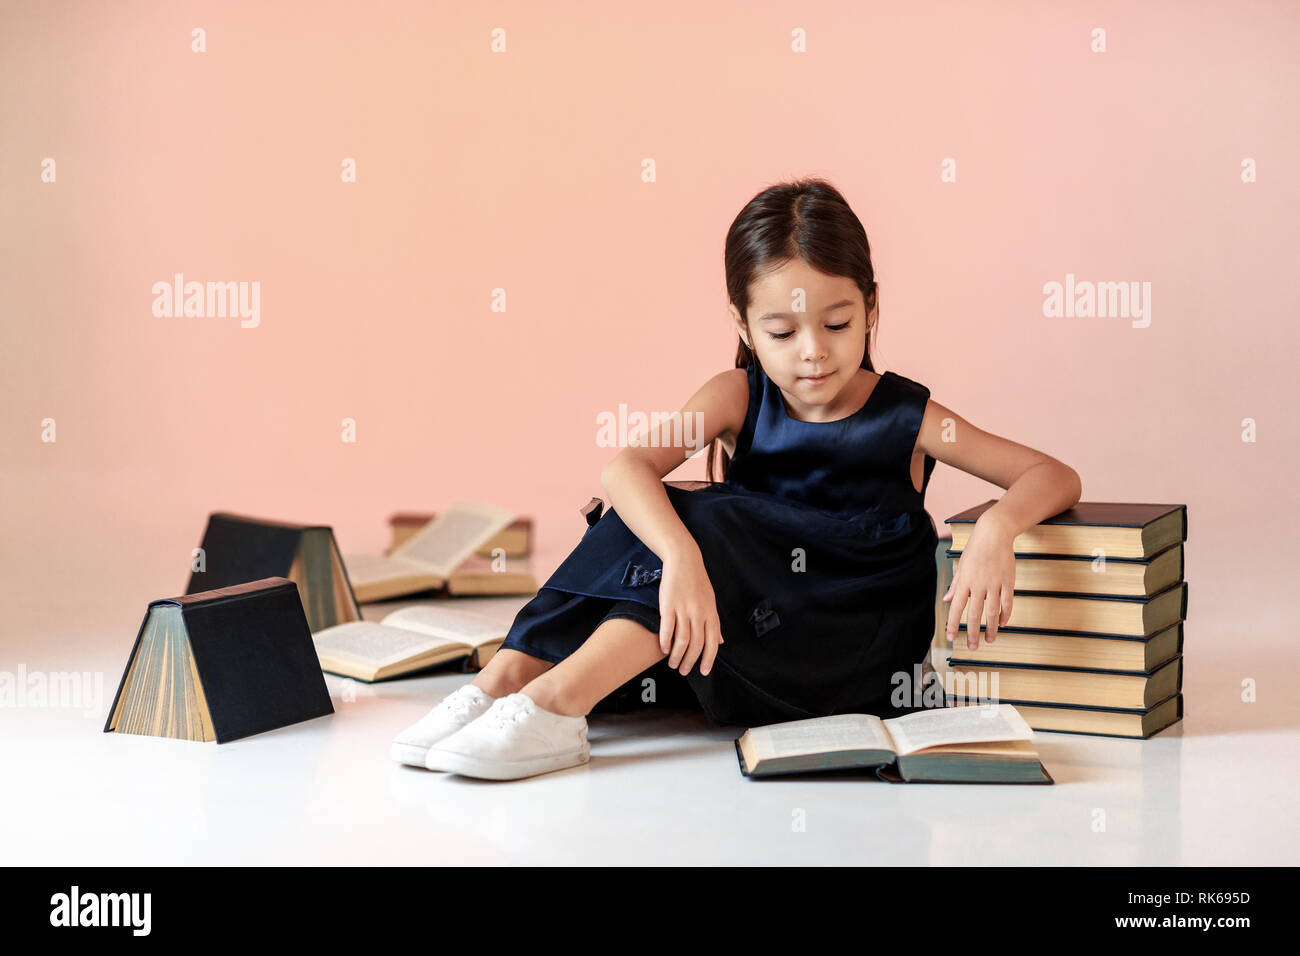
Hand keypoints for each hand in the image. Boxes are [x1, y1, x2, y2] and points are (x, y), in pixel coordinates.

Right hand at [657, 549, 724, 675]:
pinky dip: (665, 642)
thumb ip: (714, 623)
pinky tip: (664, 649)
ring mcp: (684, 609)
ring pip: (682, 640)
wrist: (684, 560)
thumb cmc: (697, 582)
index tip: (704, 671)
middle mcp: (699, 613)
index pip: (712, 642)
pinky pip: (668, 629)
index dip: (708, 659)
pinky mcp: (669, 605)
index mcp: (711, 614)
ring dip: (677, 655)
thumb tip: (720, 642)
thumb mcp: (711, 602)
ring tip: (672, 664)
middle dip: (690, 661)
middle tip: (683, 670)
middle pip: (697, 645)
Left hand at [943, 515, 1015, 649]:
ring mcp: (994, 584)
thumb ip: (955, 585)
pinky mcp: (1008, 581)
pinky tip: (1002, 624)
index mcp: (964, 582)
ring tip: (989, 640)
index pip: (956, 608)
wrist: (994, 533)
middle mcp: (978, 585)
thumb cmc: (975, 549)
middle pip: (974, 614)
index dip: (953, 624)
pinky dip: (1005, 615)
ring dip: (991, 628)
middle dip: (972, 633)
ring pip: (992, 612)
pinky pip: (1007, 602)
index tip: (951, 638)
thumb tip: (946, 599)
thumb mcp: (961, 566)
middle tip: (972, 647)